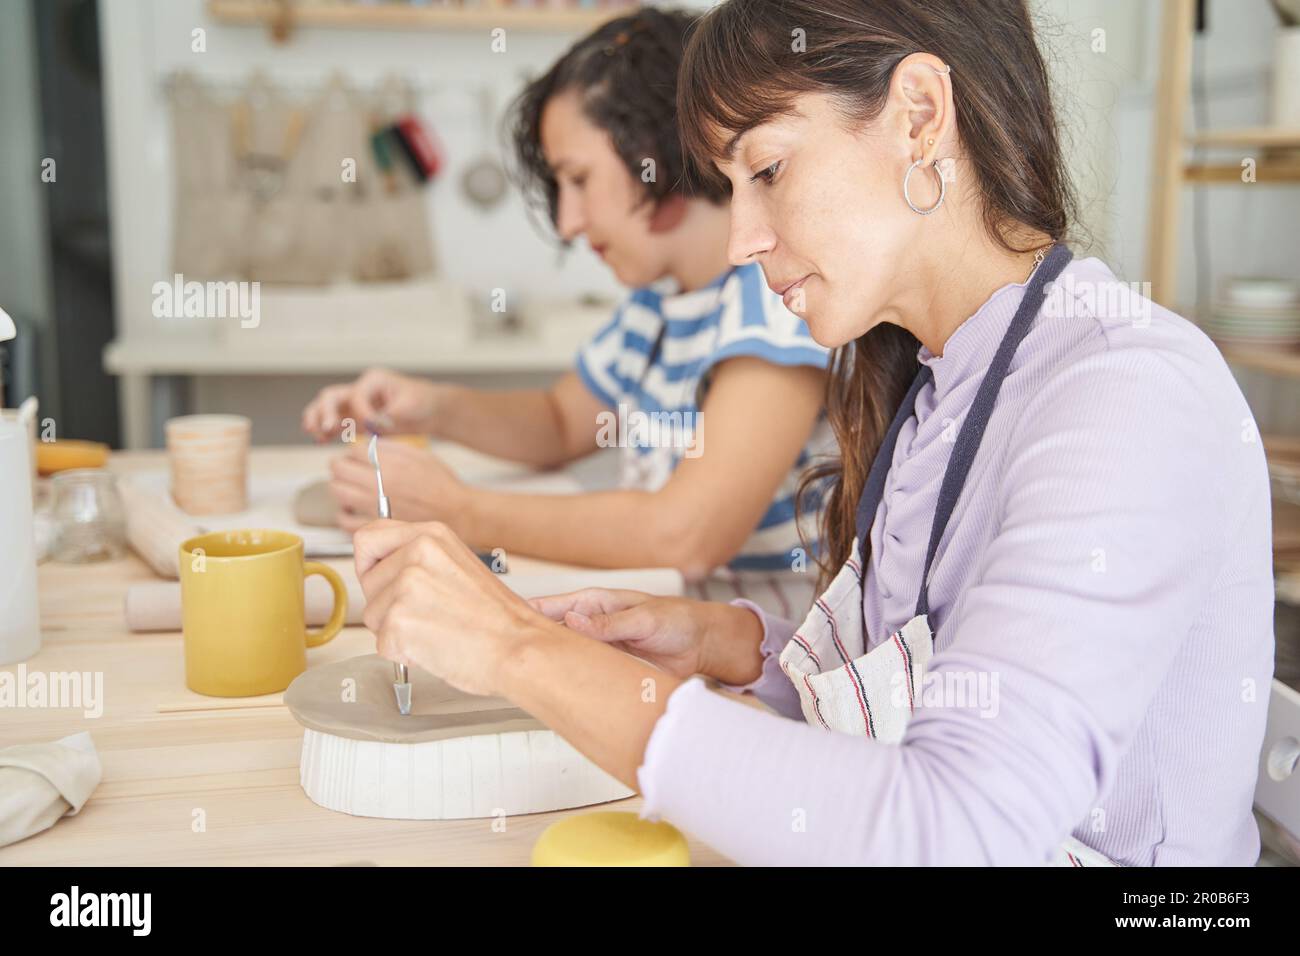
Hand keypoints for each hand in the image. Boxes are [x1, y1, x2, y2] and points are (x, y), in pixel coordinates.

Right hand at [301, 368, 443, 440]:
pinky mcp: (355, 419)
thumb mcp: (411, 405)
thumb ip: (391, 415)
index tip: (374, 428)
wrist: (430, 410)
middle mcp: (360, 390)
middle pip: (332, 396)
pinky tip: (321, 440)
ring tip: (317, 434)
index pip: (357, 395)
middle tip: (327, 428)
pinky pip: (335, 423)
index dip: (362, 413)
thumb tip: (372, 426)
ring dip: (318, 420)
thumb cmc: (423, 401)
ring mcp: (355, 405)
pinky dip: (326, 430)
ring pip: (327, 408)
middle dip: (326, 412)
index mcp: (373, 379)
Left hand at [328, 439, 468, 532]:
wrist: (457, 514)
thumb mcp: (421, 455)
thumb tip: (367, 443)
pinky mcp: (375, 528)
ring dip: (340, 486)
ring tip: (350, 487)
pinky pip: (344, 520)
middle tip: (349, 469)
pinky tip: (351, 509)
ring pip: (337, 491)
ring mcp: (374, 507)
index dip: (355, 451)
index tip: (360, 457)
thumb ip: (392, 448)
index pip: (353, 450)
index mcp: (390, 464)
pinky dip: (343, 514)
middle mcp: (379, 484)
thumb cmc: (442, 485)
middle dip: (342, 465)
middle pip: (338, 468)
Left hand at [354, 520, 542, 696]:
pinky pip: (382, 645)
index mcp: (430, 535)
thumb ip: (419, 559)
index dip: (369, 563)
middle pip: (366, 581)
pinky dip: (404, 654)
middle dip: (386, 603)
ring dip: (396, 631)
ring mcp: (404, 587)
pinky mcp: (398, 621)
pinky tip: (435, 646)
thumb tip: (383, 567)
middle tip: (425, 613)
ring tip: (436, 629)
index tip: (379, 577)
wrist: (518, 647)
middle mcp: (415, 554)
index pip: (367, 538)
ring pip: (372, 615)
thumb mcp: (458, 565)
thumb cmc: (497, 617)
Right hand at [529, 588, 763, 683]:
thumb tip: (573, 620)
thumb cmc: (676, 619)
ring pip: (564, 657)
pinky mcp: (608, 668)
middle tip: (506, 658)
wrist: (702, 644)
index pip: (551, 607)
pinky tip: (557, 690)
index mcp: (594, 603)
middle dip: (530, 645)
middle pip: (551, 634)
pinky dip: (570, 681)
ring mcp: (598, 647)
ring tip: (523, 678)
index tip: (503, 625)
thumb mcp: (643, 618)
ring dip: (549, 666)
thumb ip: (609, 623)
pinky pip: (583, 674)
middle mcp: (591, 624)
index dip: (525, 615)